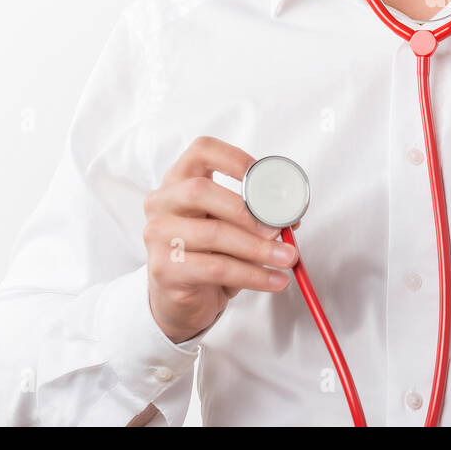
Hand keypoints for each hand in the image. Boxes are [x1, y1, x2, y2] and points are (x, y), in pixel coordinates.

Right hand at [144, 136, 299, 343]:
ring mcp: (157, 236)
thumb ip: (257, 215)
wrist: (183, 299)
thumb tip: (292, 215)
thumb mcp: (233, 227)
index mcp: (180, 180)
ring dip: (258, 248)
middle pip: (200, 191)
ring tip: (287, 258)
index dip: (235, 158)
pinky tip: (274, 280)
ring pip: (213, 233)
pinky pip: (215, 269)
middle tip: (278, 228)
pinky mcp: (164, 269)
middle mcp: (162, 202)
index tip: (265, 178)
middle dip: (246, 209)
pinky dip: (253, 275)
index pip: (201, 151)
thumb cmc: (210, 253)